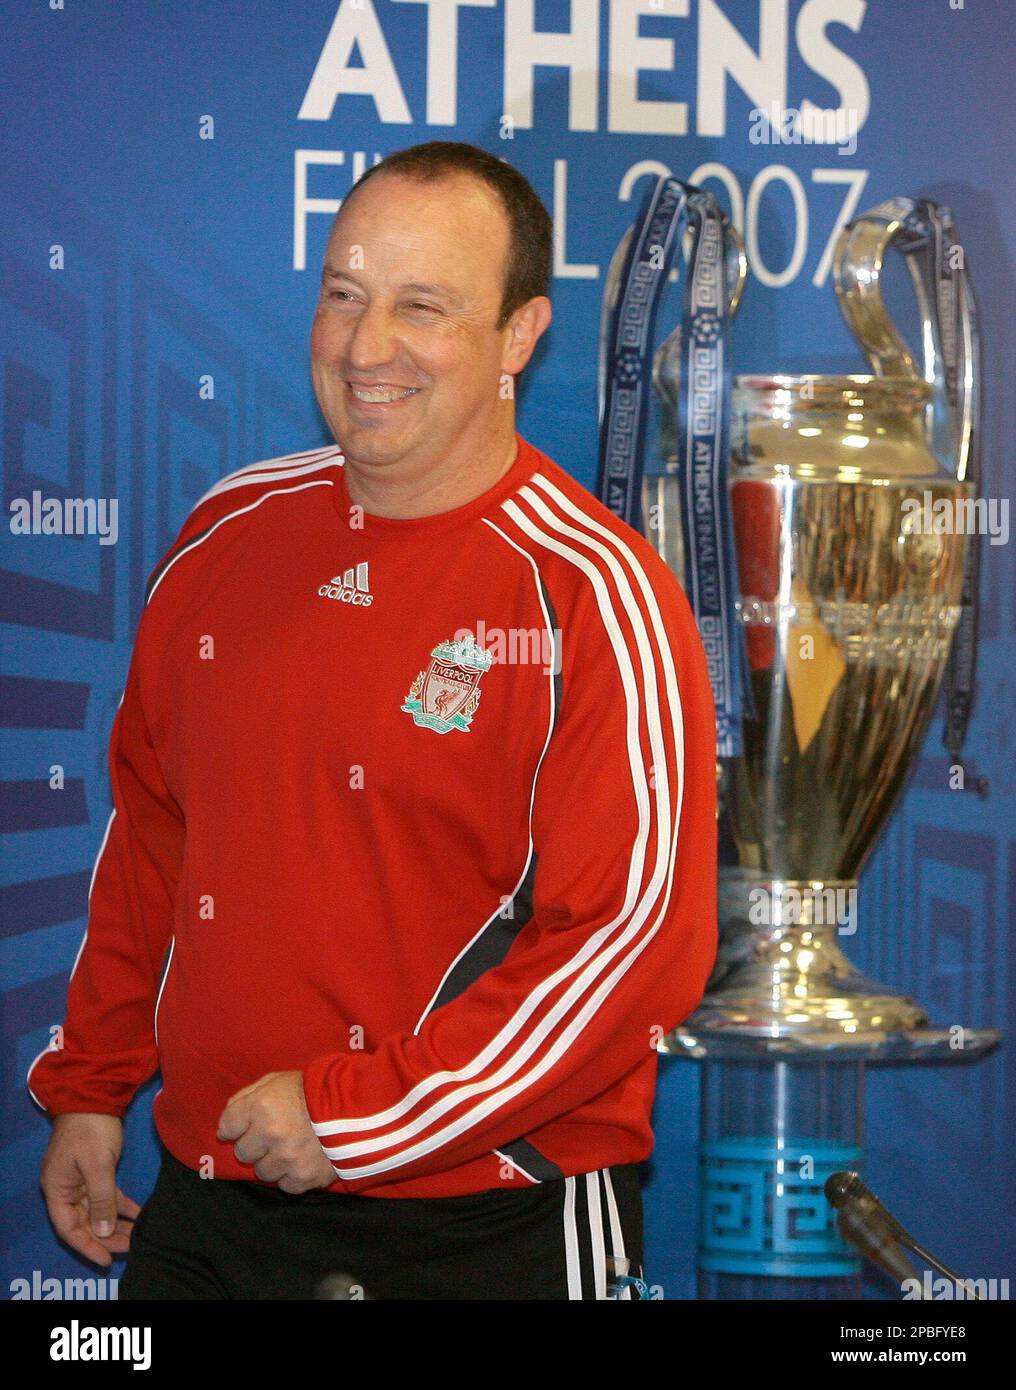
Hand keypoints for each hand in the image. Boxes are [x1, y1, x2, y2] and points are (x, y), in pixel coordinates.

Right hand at [40, 1114, 140, 1267]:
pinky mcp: (95, 1170)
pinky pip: (107, 1195)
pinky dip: (121, 1205)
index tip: (106, 1260)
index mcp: (57, 1190)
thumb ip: (101, 1199)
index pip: (69, 1228)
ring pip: (97, 1211)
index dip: (87, 1246)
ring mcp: (80, 1180)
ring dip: (115, 1223)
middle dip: (106, 1237)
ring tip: (136, 1236)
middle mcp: (66, 1189)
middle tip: (130, 1248)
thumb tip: (104, 1231)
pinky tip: (138, 1214)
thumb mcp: (97, 1165)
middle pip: (84, 1222)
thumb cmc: (91, 1130)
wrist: (94, 1095)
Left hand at [217, 1070, 336, 1193]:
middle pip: (242, 1153)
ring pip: (262, 1172)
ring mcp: (288, 1158)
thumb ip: (246, 1098)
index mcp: (261, 1106)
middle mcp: (271, 1134)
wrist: (355, 1105)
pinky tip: (302, 1160)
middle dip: (255, 1145)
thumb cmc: (311, 1089)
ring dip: (273, 1162)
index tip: (250, 1123)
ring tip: (291, 1148)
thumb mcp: (276, 1080)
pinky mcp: (305, 1177)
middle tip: (274, 1135)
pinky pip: (285, 1185)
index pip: (227, 1126)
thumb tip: (224, 1128)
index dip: (237, 1125)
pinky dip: (291, 1175)